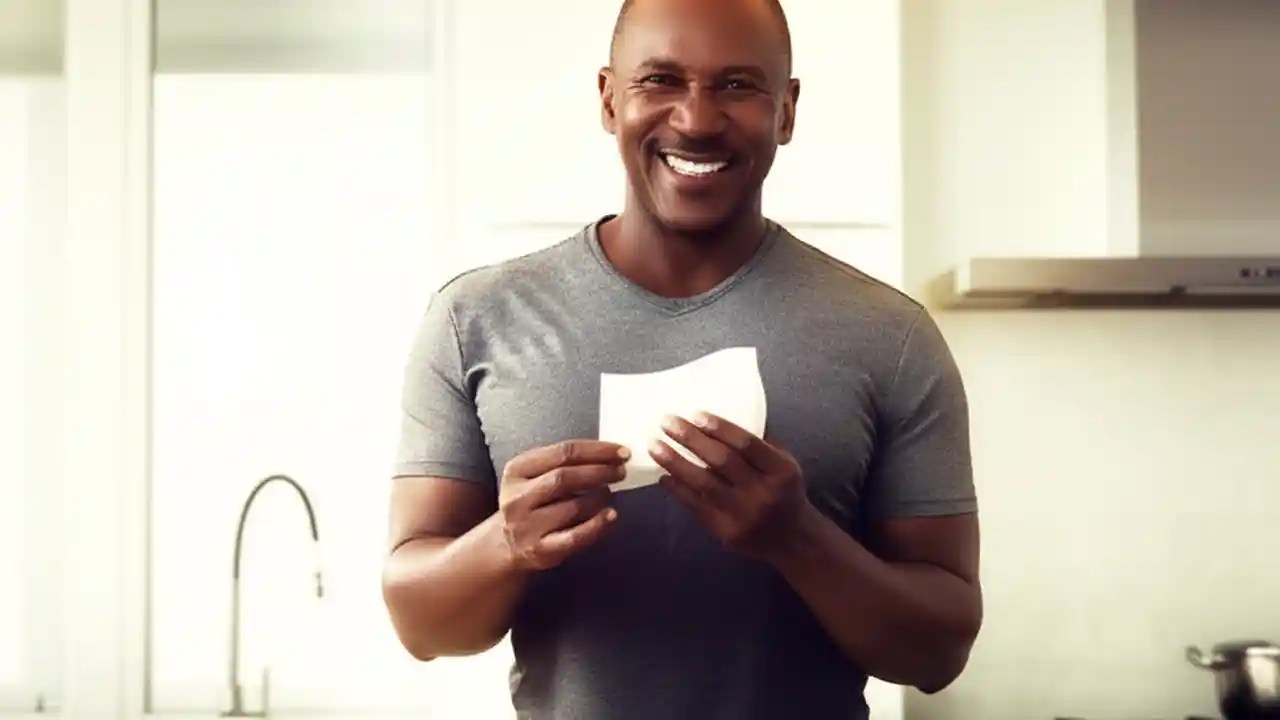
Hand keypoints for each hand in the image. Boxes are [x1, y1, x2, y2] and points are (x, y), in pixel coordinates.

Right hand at [498, 440, 630, 571]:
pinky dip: (597, 525)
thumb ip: (564, 463)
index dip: (596, 450)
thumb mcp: (534, 476)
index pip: (562, 452)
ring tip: (611, 492)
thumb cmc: (532, 502)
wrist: (507, 545)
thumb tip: (610, 455)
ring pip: (572, 506)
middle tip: (621, 471)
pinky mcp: (540, 550)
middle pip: (564, 477)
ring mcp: (527, 526)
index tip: (621, 452)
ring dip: (599, 497)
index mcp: (517, 470)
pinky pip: (574, 537)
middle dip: (599, 471)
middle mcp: (518, 497)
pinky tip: (612, 515)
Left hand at [649, 412, 815, 559]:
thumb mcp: (785, 464)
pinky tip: (663, 476)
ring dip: (675, 463)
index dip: (720, 428)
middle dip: (691, 439)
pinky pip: (696, 507)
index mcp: (781, 471)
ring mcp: (743, 515)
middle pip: (722, 461)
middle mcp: (763, 493)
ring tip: (655, 446)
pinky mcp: (726, 533)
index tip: (695, 415)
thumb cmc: (785, 491)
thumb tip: (725, 413)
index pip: (746, 444)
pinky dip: (677, 489)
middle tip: (666, 422)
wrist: (792, 540)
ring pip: (704, 484)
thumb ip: (760, 442)